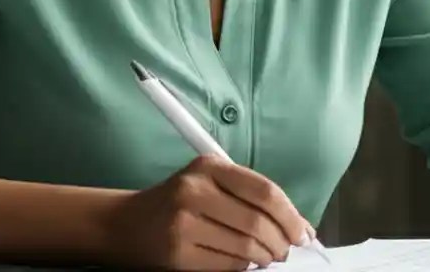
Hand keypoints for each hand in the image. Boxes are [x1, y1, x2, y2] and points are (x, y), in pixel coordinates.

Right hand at [106, 154, 314, 270]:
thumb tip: (300, 227)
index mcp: (208, 167)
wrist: (125, 224)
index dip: (291, 216)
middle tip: (286, 251)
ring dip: (265, 258)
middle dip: (281, 243)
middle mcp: (194, 190)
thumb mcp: (208, 184)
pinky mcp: (178, 253)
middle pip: (258, 223)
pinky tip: (242, 262)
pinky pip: (228, 265)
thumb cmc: (176, 203)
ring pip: (246, 248)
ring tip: (266, 257)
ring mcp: (184, 223)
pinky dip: (243, 267)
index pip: (265, 191)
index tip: (303, 233)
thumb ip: (249, 197)